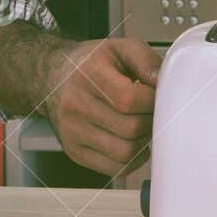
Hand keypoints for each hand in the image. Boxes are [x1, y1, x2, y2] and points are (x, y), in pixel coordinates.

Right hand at [39, 37, 159, 175]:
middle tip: (151, 111)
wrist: (53, 78)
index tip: (156, 96)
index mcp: (87, 74)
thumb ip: (145, 60)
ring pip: (125, 153)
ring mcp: (72, 132)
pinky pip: (116, 168)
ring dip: (144, 142)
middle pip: (130, 128)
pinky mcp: (74, 151)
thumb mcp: (119, 47)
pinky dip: (133, 159)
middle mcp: (74, 105)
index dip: (152, 101)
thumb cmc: (91, 64)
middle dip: (150, 121)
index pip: (129, 99)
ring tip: (142, 125)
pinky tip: (132, 141)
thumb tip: (163, 82)